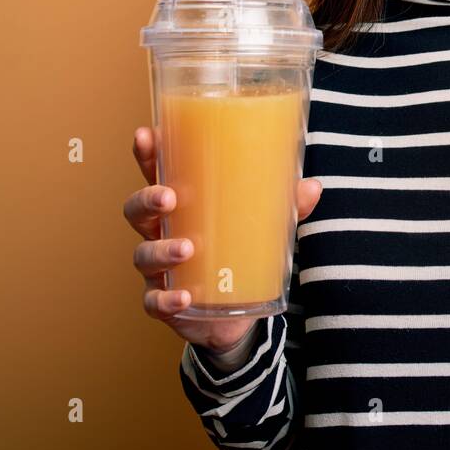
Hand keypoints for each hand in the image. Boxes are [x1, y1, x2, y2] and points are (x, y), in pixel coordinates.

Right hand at [122, 125, 322, 353]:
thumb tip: (312, 186)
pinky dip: (167, 300)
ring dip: (162, 250)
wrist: (234, 314)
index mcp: (181, 206)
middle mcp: (161, 233)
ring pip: (145, 255)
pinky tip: (183, 297)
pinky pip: (155, 301)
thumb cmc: (239, 252)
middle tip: (168, 198)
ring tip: (187, 248)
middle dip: (147, 200)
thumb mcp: (264, 225)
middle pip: (137, 211)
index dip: (147, 155)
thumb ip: (286, 206)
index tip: (145, 135)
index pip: (156, 175)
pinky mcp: (164, 303)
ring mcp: (158, 269)